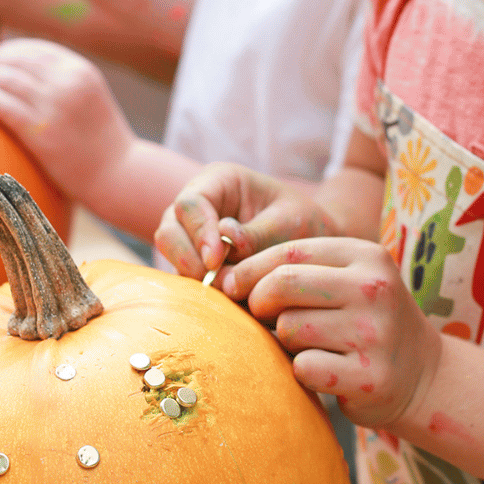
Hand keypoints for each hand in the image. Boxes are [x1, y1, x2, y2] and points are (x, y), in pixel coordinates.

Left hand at [0, 39, 132, 207]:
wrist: (117, 173)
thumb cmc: (101, 138)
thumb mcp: (91, 96)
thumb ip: (66, 80)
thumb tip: (27, 66)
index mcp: (82, 71)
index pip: (38, 49)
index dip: (12, 49)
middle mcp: (69, 84)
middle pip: (19, 61)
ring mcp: (55, 108)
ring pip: (8, 80)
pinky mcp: (41, 133)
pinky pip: (5, 106)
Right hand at [154, 163, 336, 279]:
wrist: (314, 240)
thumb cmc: (303, 221)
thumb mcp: (289, 220)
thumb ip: (257, 234)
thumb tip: (223, 251)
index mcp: (219, 181)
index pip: (191, 203)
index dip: (199, 232)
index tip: (215, 260)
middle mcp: (198, 208)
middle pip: (169, 231)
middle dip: (188, 259)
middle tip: (216, 282)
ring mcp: (192, 237)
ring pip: (173, 258)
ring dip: (195, 278)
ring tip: (228, 292)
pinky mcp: (197, 264)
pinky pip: (187, 279)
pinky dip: (203, 292)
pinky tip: (227, 301)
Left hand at [223, 238, 441, 428]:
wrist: (423, 374)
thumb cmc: (365, 321)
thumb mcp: (347, 280)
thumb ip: (298, 269)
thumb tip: (224, 266)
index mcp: (367, 256)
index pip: (290, 251)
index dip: (250, 268)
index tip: (230, 284)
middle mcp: (375, 289)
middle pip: (283, 285)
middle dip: (259, 302)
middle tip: (263, 317)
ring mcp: (375, 334)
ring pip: (290, 329)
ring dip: (284, 340)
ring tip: (307, 345)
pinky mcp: (369, 377)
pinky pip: (304, 368)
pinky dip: (301, 371)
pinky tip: (323, 370)